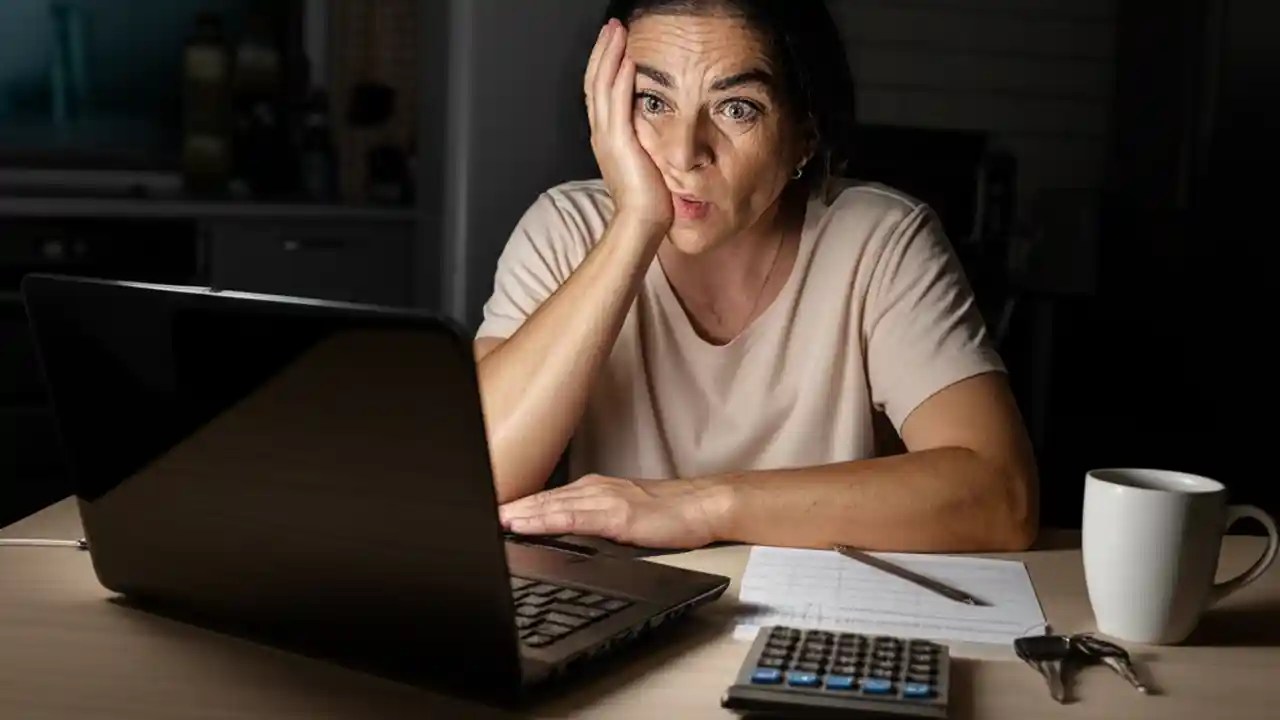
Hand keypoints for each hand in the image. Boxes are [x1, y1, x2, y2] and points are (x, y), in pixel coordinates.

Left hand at [498, 474, 728, 549]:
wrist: (704, 506)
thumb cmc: (671, 513)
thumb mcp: (626, 514)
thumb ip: (597, 519)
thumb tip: (568, 533)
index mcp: (596, 489)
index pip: (549, 499)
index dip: (518, 506)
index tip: (493, 513)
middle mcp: (596, 489)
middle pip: (543, 500)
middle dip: (510, 508)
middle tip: (479, 515)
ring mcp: (605, 500)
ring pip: (551, 506)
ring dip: (519, 513)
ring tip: (493, 519)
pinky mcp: (616, 516)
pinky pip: (571, 518)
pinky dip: (543, 520)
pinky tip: (524, 524)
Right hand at [585, 20, 672, 229]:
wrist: (641, 222)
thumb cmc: (647, 199)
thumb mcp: (642, 161)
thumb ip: (641, 141)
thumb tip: (651, 128)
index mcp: (606, 137)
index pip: (599, 92)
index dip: (604, 64)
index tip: (614, 43)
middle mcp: (601, 133)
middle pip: (594, 81)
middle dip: (603, 51)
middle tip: (613, 27)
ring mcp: (607, 137)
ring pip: (602, 86)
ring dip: (610, 56)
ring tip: (618, 33)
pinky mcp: (619, 142)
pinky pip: (617, 103)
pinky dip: (620, 79)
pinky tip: (628, 60)